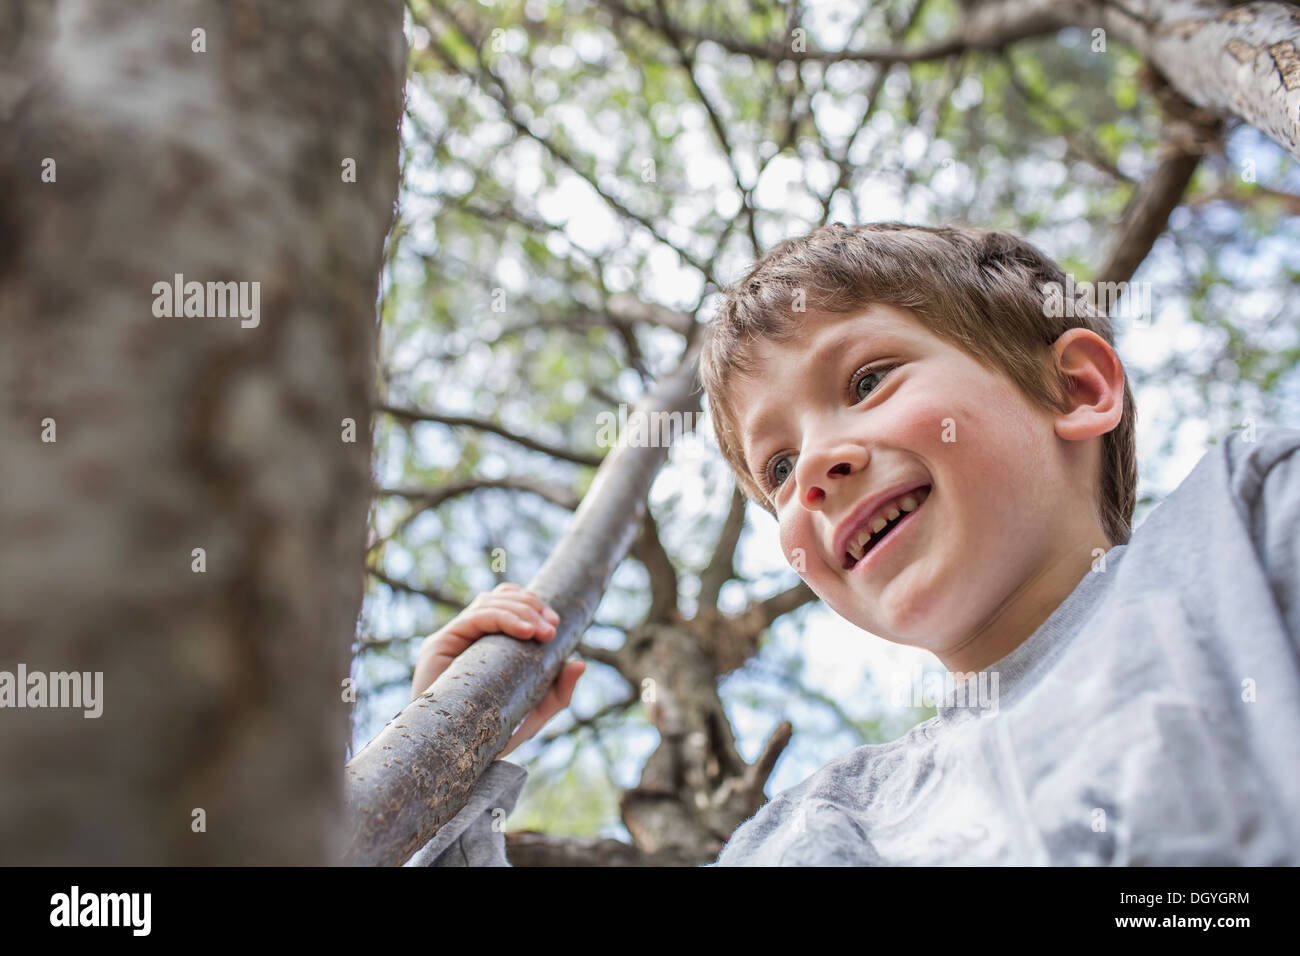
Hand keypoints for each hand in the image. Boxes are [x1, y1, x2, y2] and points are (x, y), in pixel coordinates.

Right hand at [410, 583, 585, 758]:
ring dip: (521, 611)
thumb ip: (558, 691)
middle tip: (551, 630)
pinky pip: (474, 618)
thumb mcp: (535, 712)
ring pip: (488, 603)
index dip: (532, 604)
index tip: (556, 625)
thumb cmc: (492, 736)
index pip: (506, 603)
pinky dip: (503, 618)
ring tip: (541, 633)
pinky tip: (525, 632)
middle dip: (531, 607)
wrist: (456, 757)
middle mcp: (468, 637)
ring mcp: (453, 639)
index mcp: (486, 644)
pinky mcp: (439, 645)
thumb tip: (580, 662)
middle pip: (499, 598)